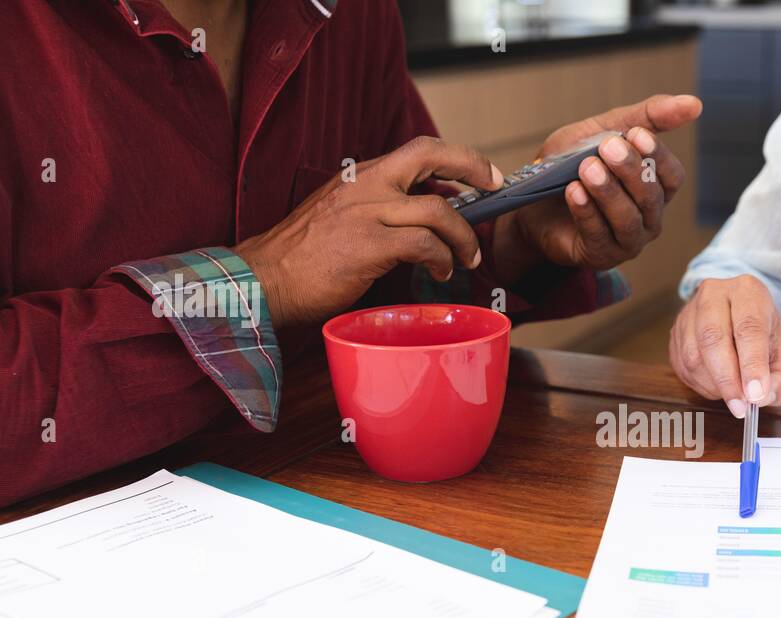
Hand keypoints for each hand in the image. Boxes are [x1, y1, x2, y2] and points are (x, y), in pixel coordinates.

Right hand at [235, 136, 502, 328]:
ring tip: (465, 259)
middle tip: (493, 190)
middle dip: (472, 167)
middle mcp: (365, 184)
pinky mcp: (368, 244)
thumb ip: (380, 210)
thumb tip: (429, 213)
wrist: (263, 280)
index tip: (483, 175)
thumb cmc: (303, 259)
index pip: (418, 150)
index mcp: (359, 176)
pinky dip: (441, 259)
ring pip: (437, 210)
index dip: (458, 157)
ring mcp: (366, 212)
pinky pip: (424, 244)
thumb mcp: (342, 217)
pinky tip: (439, 272)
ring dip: (462, 237)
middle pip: (430, 155)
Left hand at [493, 94, 701, 282]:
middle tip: (607, 146)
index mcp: (654, 189)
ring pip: (628, 219)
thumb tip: (695, 104)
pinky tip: (574, 192)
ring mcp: (627, 241)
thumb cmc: (570, 166)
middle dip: (630, 169)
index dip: (658, 155)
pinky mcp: (600, 256)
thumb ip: (645, 118)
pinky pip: (599, 235)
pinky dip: (587, 211)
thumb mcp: (602, 131)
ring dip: (608, 191)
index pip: (672, 176)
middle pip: (651, 197)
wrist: (530, 203)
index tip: (636, 133)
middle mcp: (648, 218)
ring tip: (586, 169)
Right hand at [669, 276, 780, 417]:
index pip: (749, 328)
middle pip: (713, 338)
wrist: (739, 315)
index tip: (755, 394)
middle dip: (727, 380)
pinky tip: (717, 385)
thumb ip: (780, 379)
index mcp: (748, 291)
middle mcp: (714, 294)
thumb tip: (760, 397)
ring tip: (733, 394)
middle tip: (740, 407)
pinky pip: (682, 366)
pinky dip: (701, 384)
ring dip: (714, 385)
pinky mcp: (675, 332)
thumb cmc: (763, 333)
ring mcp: (689, 312)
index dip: (752, 365)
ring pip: (693, 356)